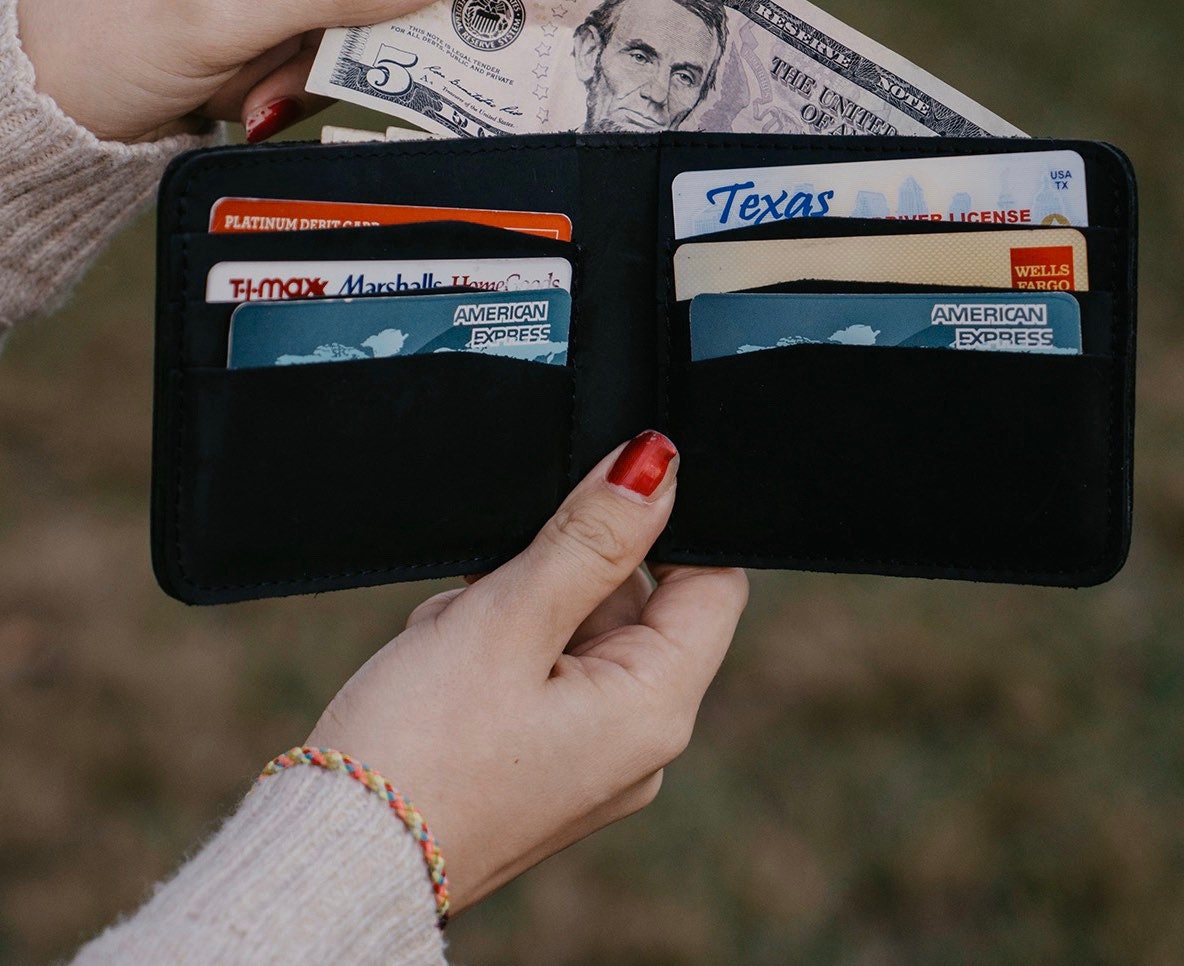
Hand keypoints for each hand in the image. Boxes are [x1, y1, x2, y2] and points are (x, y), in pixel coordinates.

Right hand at [307, 431, 747, 914]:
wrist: (333, 855)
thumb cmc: (416, 747)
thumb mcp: (508, 619)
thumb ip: (591, 536)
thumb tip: (657, 464)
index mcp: (656, 709)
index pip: (713, 584)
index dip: (668, 524)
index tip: (598, 496)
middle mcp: (639, 740)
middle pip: (639, 603)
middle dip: (567, 568)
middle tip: (496, 584)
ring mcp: (589, 754)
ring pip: (580, 628)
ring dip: (521, 605)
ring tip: (456, 632)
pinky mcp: (541, 759)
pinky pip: (543, 667)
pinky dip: (498, 642)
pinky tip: (443, 654)